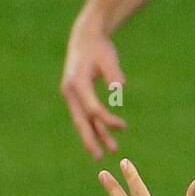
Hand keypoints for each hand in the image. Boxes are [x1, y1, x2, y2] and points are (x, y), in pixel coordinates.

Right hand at [61, 25, 126, 158]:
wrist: (86, 39)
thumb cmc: (99, 47)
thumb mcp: (108, 57)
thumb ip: (113, 72)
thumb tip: (120, 86)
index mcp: (77, 83)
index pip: (92, 108)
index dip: (107, 120)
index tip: (123, 127)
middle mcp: (71, 92)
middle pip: (81, 120)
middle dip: (91, 139)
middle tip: (100, 157)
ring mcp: (73, 95)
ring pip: (84, 120)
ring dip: (97, 135)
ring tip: (111, 151)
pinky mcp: (78, 96)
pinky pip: (87, 115)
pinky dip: (96, 125)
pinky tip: (107, 137)